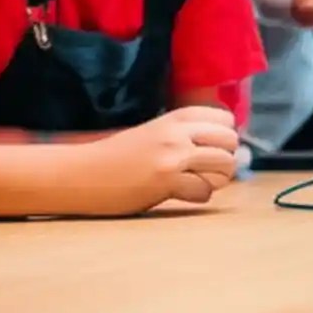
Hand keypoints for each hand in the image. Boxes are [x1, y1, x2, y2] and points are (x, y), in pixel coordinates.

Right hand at [76, 107, 239, 215]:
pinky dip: (198, 196)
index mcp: (177, 117)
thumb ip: (189, 135)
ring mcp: (173, 157)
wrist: (82, 173)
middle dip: (225, 159)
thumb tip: (230, 148)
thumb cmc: (119, 155)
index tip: (210, 149)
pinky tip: (180, 193)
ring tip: (195, 182)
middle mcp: (178, 133)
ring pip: (224, 166)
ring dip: (215, 179)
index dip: (224, 138)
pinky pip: (205, 191)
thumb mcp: (157, 132)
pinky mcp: (166, 182)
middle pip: (230, 142)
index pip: (226, 120)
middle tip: (205, 169)